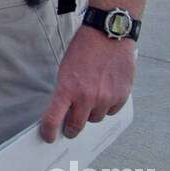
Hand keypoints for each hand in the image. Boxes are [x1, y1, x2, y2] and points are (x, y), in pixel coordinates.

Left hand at [39, 24, 135, 142]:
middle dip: (71, 129)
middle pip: (76, 126)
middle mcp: (86, 97)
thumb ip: (65, 92)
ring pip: (95, 119)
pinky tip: (106, 93)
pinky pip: (111, 111)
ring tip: (92, 97)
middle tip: (70, 127)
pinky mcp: (121, 95)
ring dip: (91, 113)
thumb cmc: (84, 49)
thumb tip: (63, 111)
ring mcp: (105, 97)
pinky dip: (108, 106)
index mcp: (67, 88)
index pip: (53, 120)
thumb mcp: (66, 69)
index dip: (48, 132)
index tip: (48, 136)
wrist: (108, 34)